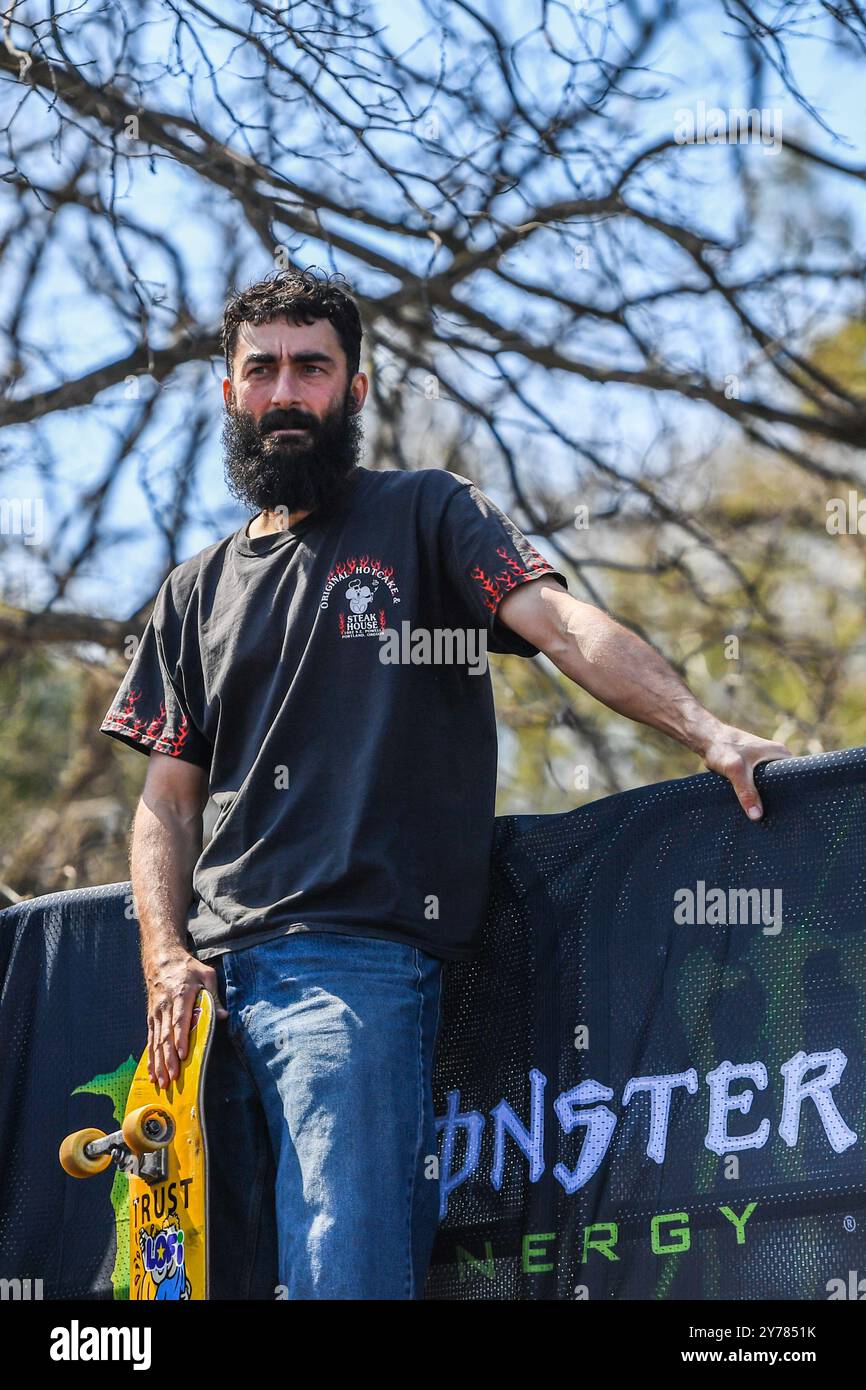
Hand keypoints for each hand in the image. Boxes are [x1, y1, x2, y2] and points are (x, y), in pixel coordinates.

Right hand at [144, 950, 228, 1089]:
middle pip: (166, 1036)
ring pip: (156, 1042)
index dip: (181, 1039)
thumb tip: (224, 1016)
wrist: (162, 959)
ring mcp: (156, 1013)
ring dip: (158, 1064)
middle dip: (168, 1059)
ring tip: (162, 1082)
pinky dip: (150, 1058)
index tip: (183, 1055)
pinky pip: (150, 1040)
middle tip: (172, 1079)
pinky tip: (152, 1073)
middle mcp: (165, 1006)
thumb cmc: (188, 968)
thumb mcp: (206, 975)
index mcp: (180, 995)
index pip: (179, 1020)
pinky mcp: (151, 1017)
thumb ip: (214, 996)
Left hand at [699, 722, 794, 819]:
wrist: (705, 738)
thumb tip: (757, 816)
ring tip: (770, 816)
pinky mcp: (753, 767)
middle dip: (782, 798)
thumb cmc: (722, 748)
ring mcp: (764, 761)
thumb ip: (746, 792)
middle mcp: (775, 757)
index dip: (797, 793)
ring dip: (768, 797)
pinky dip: (758, 793)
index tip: (795, 810)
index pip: (798, 776)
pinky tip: (755, 806)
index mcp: (779, 754)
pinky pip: (761, 783)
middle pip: (785, 782)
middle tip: (781, 817)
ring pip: (771, 784)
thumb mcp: (736, 771)